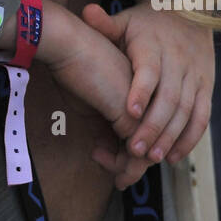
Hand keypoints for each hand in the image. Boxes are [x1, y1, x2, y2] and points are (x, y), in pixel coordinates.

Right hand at [38, 1, 152, 188]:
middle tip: (111, 174)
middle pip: (150, 146)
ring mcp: (146, 109)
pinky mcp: (134, 115)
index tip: (99, 154)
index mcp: (143, 95)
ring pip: (147, 153)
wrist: (69, 45)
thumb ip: (103, 127)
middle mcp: (150, 102)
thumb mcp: (91, 103)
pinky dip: (120, 163)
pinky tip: (97, 154)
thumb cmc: (75, 66)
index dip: (127, 154)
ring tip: (99, 163)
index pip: (145, 134)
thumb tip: (107, 152)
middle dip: (130, 167)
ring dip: (125, 168)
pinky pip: (136, 153)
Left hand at [81, 1, 213, 167]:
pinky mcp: (207, 87)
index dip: (142, 90)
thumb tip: (87, 12)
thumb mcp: (126, 19)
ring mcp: (195, 76)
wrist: (189, 10)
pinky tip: (174, 157)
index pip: (150, 69)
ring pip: (187, 110)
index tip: (130, 111)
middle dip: (153, 126)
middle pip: (169, 97)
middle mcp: (178, 61)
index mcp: (155, 45)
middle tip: (135, 150)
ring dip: (171, 136)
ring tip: (152, 157)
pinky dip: (190, 138)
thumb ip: (106, 24)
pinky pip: (203, 116)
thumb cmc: (146, 22)